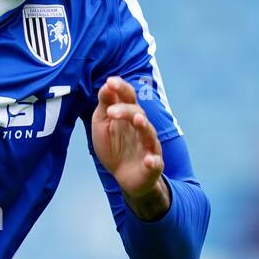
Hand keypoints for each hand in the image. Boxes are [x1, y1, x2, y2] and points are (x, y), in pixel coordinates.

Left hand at [90, 75, 168, 219]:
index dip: (121, 88)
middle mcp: (142, 128)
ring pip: (149, 134)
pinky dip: (152, 162)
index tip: (110, 81)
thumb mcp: (103, 124)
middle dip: (125, 110)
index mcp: (129, 115)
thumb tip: (106, 84)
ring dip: (144, 127)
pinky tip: (148, 160)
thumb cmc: (114, 146)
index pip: (128, 97)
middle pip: (137, 113)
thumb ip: (105, 104)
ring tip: (137, 120)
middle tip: (110, 111)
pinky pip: (155, 163)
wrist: (125, 176)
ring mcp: (149, 146)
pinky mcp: (153, 165)